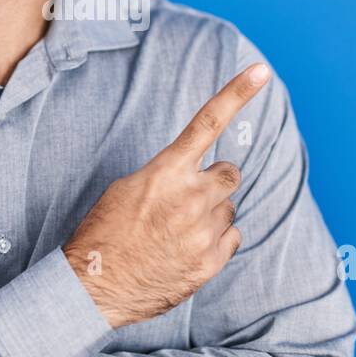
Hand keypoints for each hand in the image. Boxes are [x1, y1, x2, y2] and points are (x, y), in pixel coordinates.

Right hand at [63, 62, 270, 328]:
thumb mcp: (127, 188)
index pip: (207, 122)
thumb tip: (192, 172)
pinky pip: (231, 238)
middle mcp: (192, 197)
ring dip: (211, 214)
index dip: (237, 93)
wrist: (94, 285)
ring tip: (177, 231)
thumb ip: (167, 174)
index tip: (261, 71)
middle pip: (230, 174)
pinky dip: (214, 242)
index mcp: (167, 172)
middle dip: (216, 181)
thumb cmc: (105, 232)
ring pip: (228, 209)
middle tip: (190, 197)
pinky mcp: (210, 262)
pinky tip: (186, 250)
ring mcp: (204, 231)